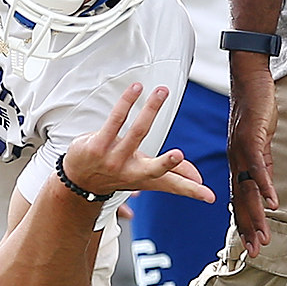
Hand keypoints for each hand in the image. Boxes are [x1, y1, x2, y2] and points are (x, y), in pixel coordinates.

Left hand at [60, 85, 212, 204]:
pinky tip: (136, 89)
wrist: (77, 181)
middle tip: (178, 155)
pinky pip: (115, 120)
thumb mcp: (143, 177)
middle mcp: (131, 172)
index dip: (192, 191)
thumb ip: (170, 174)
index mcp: (146, 179)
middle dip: (166, 163)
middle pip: (152, 168)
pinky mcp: (97, 146)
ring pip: (136, 132)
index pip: (173, 186)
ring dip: (151, 110)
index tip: (208, 195)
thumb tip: (197, 179)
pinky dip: (127, 102)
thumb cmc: (116, 174)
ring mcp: (113, 159)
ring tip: (162, 92)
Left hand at [227, 59, 278, 254]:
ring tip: (263, 236)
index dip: (245, 223)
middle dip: (249, 228)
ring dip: (256, 215)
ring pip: (249, 189)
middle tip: (255, 252)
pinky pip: (259, 167)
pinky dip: (265, 186)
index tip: (250, 244)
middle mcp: (236, 161)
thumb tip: (267, 186)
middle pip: (242, 201)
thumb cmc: (255, 109)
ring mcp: (242, 151)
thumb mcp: (260, 142)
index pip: (240, 199)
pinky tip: (272, 203)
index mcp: (238, 163)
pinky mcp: (252, 139)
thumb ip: (262, 164)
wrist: (249, 80)